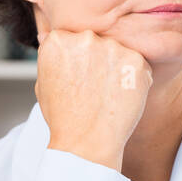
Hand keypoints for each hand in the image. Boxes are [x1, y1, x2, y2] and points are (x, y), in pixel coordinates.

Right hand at [35, 29, 152, 170]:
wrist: (86, 143)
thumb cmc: (63, 118)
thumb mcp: (43, 83)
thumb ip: (51, 57)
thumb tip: (50, 37)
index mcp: (57, 41)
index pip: (72, 39)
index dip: (76, 60)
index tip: (77, 78)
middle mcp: (84, 38)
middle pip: (95, 42)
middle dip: (97, 60)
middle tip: (94, 89)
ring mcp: (112, 47)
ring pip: (118, 51)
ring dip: (116, 68)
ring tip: (107, 95)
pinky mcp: (136, 60)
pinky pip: (138, 64)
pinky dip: (134, 79)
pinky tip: (121, 97)